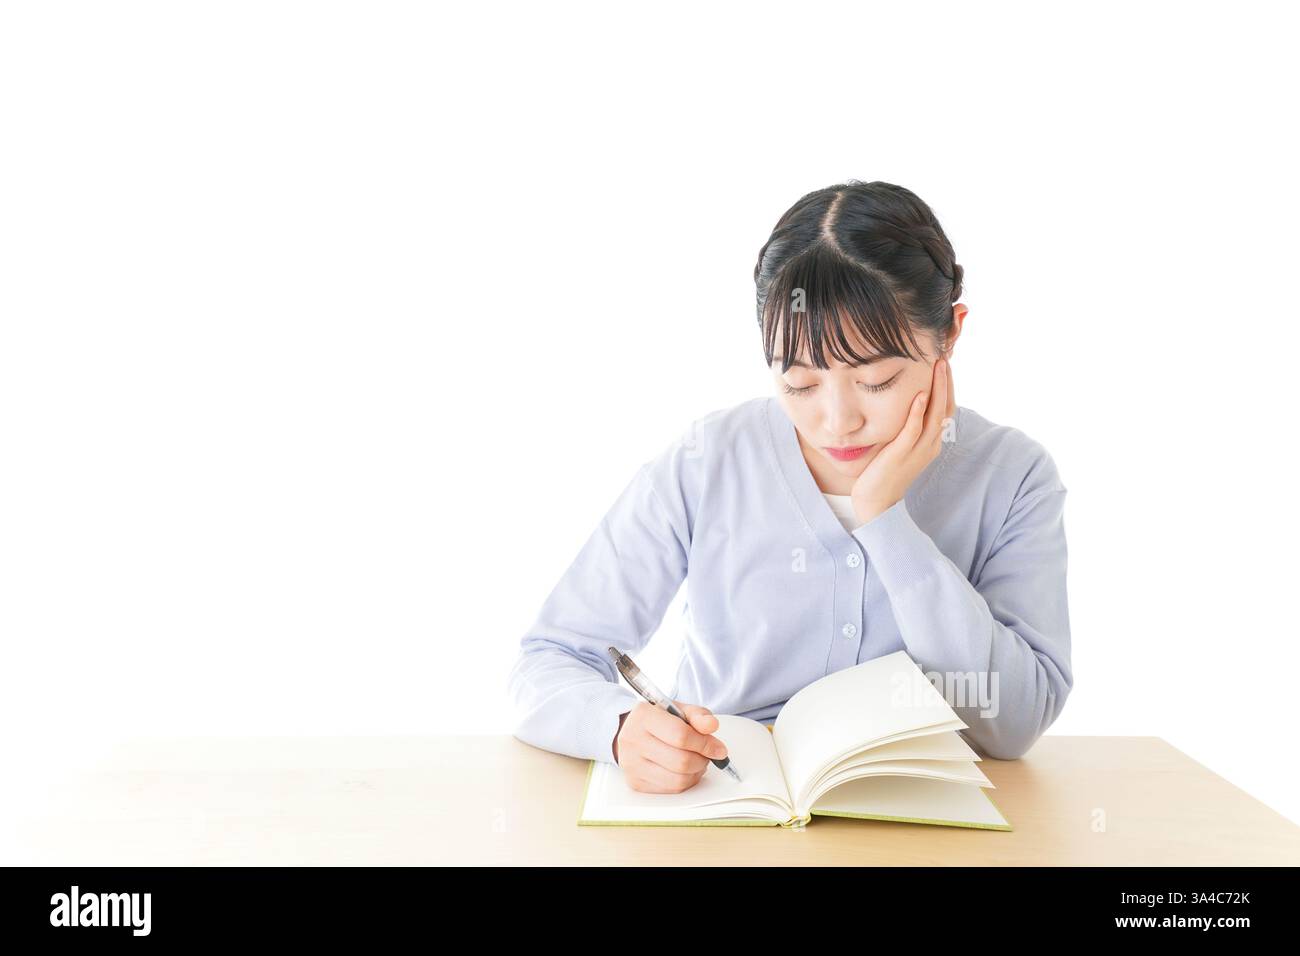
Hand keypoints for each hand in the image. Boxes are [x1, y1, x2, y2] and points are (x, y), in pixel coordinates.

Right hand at [612, 700, 729, 793]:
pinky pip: (670, 790)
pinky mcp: (635, 782)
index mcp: (643, 716)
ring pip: (677, 780)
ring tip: (697, 762)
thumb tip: (712, 726)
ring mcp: (631, 764)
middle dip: (702, 760)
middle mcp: (632, 740)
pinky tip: (685, 771)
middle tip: (708, 755)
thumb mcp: (679, 710)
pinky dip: (685, 782)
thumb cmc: (659, 720)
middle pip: (681, 761)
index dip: (705, 744)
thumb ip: (698, 715)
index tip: (719, 749)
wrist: (632, 731)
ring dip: (695, 773)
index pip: (681, 736)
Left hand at [850, 355, 954, 524]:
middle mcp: (930, 445)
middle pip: (946, 408)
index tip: (942, 365)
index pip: (945, 409)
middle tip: (944, 358)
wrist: (876, 503)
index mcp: (931, 442)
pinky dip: (919, 411)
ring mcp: (918, 450)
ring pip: (935, 415)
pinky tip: (920, 394)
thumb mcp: (898, 445)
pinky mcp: (901, 454)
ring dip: (938, 389)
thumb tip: (902, 405)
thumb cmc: (883, 473)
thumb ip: (904, 427)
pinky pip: (914, 430)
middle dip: (946, 382)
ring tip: (938, 366)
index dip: (946, 387)